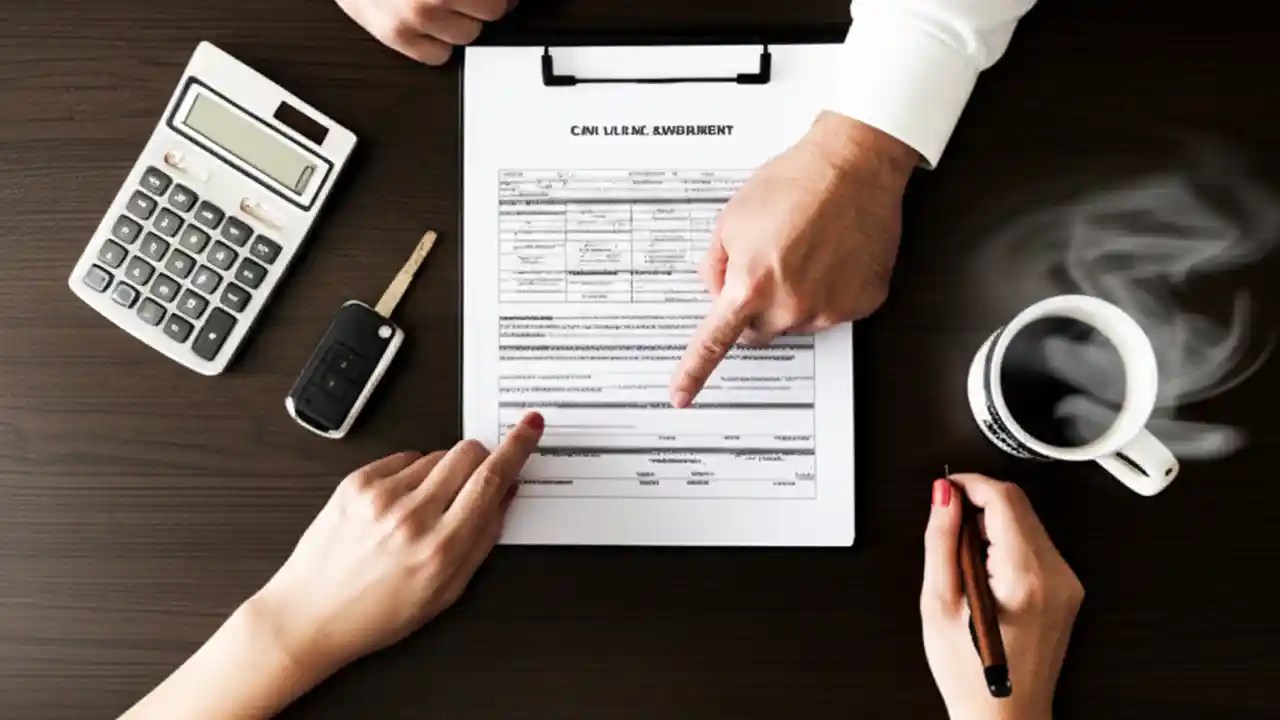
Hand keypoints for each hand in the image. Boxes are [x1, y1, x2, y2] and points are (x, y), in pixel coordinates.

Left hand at [248, 412, 543, 675]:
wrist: (310, 614)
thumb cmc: (376, 613)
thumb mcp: (446, 592)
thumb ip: (482, 540)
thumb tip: (505, 495)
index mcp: (441, 548)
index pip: (491, 480)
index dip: (517, 448)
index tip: (529, 428)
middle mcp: (412, 517)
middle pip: (468, 453)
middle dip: (481, 460)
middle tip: (475, 479)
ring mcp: (380, 496)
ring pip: (437, 454)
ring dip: (443, 473)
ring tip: (424, 509)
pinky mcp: (356, 482)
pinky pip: (404, 458)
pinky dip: (411, 474)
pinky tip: (398, 505)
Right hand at [335, 0, 515, 64]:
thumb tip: (499, 2)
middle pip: (492, 11)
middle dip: (484, 3)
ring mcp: (416, 16)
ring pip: (470, 35)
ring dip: (463, 22)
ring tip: (443, 6)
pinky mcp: (396, 36)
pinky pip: (440, 56)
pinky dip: (439, 44)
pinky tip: (428, 25)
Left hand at [668, 112, 916, 406]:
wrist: (853, 165)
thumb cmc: (793, 184)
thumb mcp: (731, 220)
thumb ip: (714, 265)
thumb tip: (718, 292)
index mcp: (751, 286)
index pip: (714, 341)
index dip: (694, 372)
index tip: (681, 396)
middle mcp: (790, 306)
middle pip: (759, 330)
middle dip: (755, 306)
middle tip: (769, 263)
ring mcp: (829, 309)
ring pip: (798, 320)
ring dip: (795, 294)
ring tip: (807, 248)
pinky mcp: (862, 303)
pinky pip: (834, 308)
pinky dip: (831, 287)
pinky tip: (833, 253)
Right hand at [922, 474, 1084, 719]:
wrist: (1005, 717)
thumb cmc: (969, 673)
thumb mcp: (938, 603)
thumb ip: (941, 540)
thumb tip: (944, 495)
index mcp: (1024, 577)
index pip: (1004, 499)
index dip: (970, 484)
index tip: (947, 488)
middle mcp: (1056, 576)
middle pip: (1018, 506)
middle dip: (979, 504)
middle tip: (948, 530)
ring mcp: (1067, 583)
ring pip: (1027, 522)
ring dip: (992, 524)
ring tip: (965, 562)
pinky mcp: (1067, 590)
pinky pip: (1035, 545)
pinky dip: (1006, 544)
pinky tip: (985, 574)